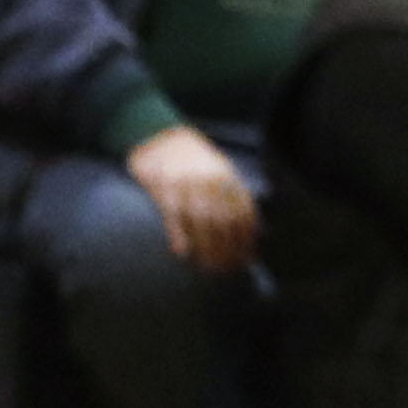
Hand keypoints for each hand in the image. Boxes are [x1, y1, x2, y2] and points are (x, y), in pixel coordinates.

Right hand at [125, 124, 258, 272]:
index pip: (244, 212)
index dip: (247, 238)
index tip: (246, 257)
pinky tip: (184, 253)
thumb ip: (232, 196)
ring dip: (208, 248)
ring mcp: (188, 186)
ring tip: (209, 268)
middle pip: (226, 221)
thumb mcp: (219, 171)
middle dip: (229, 249)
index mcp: (227, 177)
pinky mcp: (164, 190)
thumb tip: (247, 229)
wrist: (160, 138)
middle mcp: (211, 182)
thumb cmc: (192, 160)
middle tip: (228, 269)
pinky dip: (181, 237)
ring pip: (202, 222)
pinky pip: (175, 217)